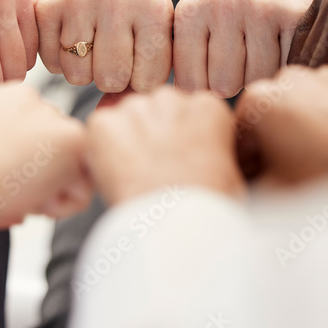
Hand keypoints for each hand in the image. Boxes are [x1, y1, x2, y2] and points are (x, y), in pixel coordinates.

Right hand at [0, 83, 92, 230]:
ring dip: (49, 187)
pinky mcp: (70, 138)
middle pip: (45, 142)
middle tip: (9, 195)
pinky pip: (82, 186)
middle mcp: (21, 97)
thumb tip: (0, 165)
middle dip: (36, 173)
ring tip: (17, 200)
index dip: (12, 162)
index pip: (19, 129)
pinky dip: (62, 205)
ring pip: (65, 162)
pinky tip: (33, 205)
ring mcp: (49, 116)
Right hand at [36, 0, 173, 92]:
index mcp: (153, 8)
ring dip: (82, 70)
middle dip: (109, 77)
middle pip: (111, 80)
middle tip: (108, 54)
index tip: (136, 59)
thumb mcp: (154, 28)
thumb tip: (121, 112)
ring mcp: (76, 1)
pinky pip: (51, 63)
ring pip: (77, 76)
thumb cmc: (126, 7)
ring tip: (88, 43)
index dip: (139, 79)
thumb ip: (153, 72)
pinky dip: (58, 59)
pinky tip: (66, 35)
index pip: (148, 81)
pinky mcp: (43, 6)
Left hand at [86, 87, 243, 204]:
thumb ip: (211, 148)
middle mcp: (171, 99)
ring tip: (135, 176)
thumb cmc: (207, 211)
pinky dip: (101, 152)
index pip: (186, 111)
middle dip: (152, 134)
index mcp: (207, 107)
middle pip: (154, 109)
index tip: (178, 162)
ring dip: (126, 140)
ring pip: (125, 118)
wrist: (176, 228)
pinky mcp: (103, 124)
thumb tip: (198, 154)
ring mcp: (134, 109)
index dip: (180, 139)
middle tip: (153, 170)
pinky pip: (98, 131)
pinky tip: (116, 177)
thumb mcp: (228, 174)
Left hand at [174, 0, 327, 95]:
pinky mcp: (294, 15)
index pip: (189, 83)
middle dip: (235, 81)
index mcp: (190, 12)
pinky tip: (285, 41)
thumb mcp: (202, 23)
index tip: (215, 67)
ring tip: (264, 45)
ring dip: (263, 73)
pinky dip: (287, 63)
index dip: (206, 86)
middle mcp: (220, 5)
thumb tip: (185, 106)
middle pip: (223, 85)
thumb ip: (186, 63)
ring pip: (256, 80)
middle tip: (245, 54)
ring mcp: (258, 8)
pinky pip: (285, 67)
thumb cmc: (239, 7)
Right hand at [235, 66, 327, 183]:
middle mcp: (292, 78)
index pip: (234, 134)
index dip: (241, 164)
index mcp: (260, 101)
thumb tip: (243, 191)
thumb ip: (248, 187)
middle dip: (272, 141)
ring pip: (304, 105)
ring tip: (323, 165)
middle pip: (268, 114)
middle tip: (289, 177)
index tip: (253, 186)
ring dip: (305, 128)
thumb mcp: (277, 197)